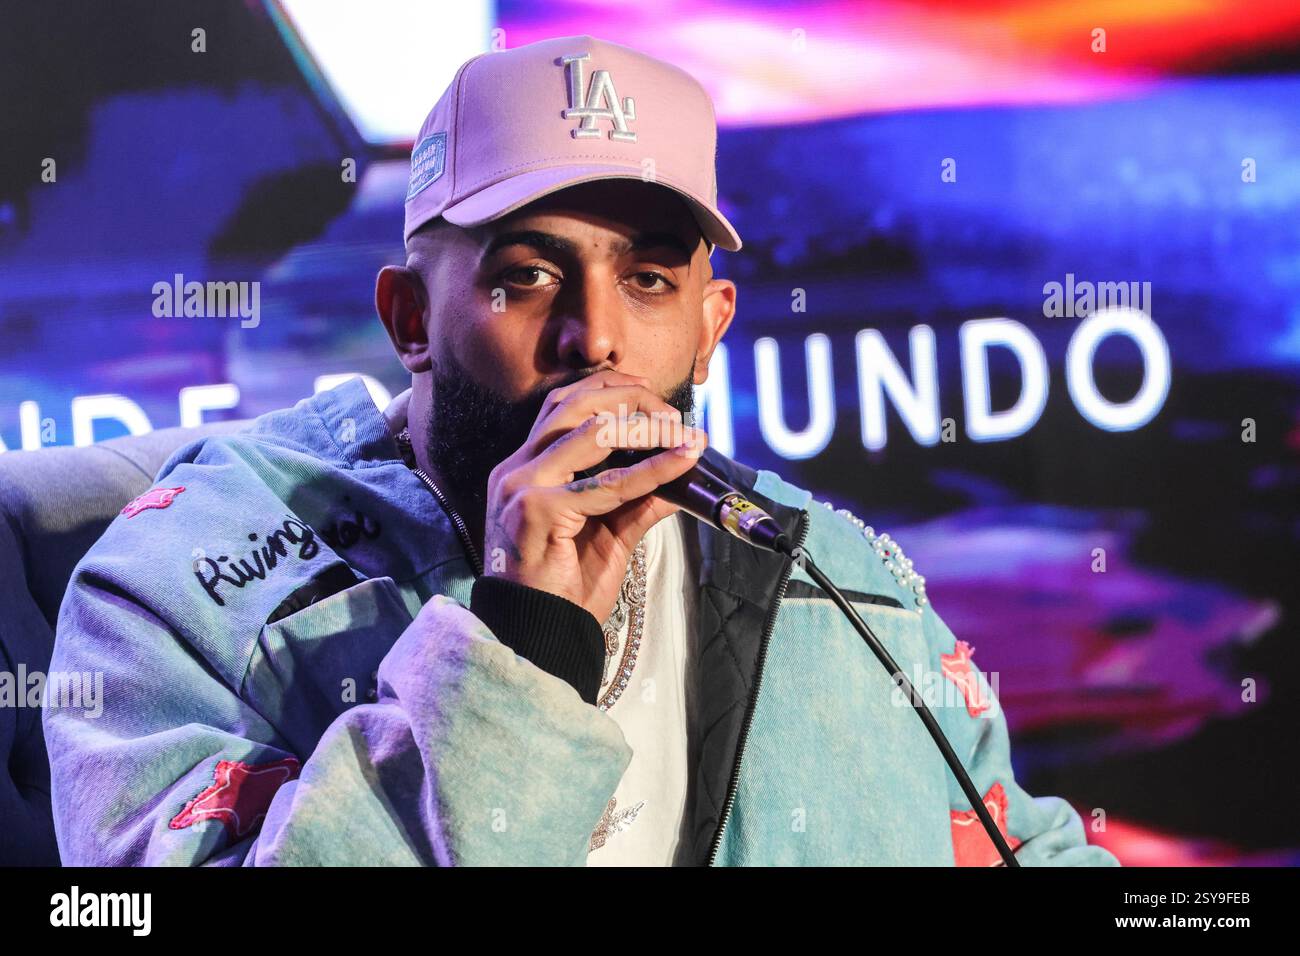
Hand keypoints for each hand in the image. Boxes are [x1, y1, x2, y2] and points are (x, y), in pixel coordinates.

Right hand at [483, 369, 706, 622]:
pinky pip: (606, 484)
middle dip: (631, 399)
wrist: (538, 638)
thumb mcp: (609, 533)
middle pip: (574, 404)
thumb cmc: (565, 590)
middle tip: (673, 414)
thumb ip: (638, 499)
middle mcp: (516, 469)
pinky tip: (681, 461)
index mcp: (525, 468)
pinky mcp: (536, 512)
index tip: (655, 396)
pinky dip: (651, 470)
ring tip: (682, 433)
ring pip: (591, 432)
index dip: (611, 390)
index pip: (563, 405)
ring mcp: (522, 487)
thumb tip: (681, 472)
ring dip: (646, 427)